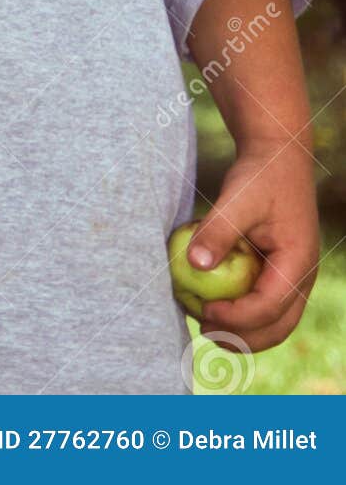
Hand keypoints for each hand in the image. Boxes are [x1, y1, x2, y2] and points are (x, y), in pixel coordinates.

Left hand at [185, 140, 319, 351]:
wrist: (277, 157)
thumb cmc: (260, 175)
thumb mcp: (237, 198)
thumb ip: (218, 231)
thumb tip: (194, 264)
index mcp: (298, 263)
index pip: (270, 307)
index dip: (238, 317)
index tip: (204, 311)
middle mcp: (300, 277)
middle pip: (276, 326)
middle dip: (241, 337)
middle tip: (202, 329)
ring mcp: (291, 277)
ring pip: (272, 322)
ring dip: (241, 332)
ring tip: (203, 323)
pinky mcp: (278, 272)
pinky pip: (263, 304)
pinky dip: (240, 313)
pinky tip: (210, 304)